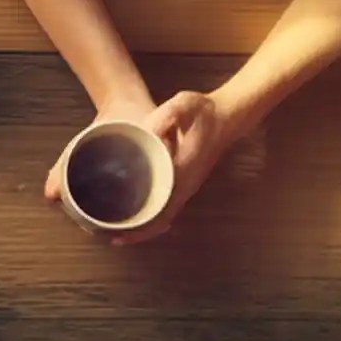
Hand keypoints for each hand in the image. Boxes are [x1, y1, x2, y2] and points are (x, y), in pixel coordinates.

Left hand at [46, 91, 237, 245]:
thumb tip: (147, 129)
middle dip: (137, 233)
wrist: (230, 115)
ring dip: (143, 225)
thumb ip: (167, 114)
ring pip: (164, 215)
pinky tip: (135, 210)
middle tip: (111, 237)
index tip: (120, 236)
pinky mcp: (185, 181)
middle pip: (161, 221)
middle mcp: (186, 186)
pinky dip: (151, 212)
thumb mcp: (185, 104)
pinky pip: (167, 203)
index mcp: (184, 174)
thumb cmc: (207, 111)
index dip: (142, 228)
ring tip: (117, 228)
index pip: (162, 212)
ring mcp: (187, 185)